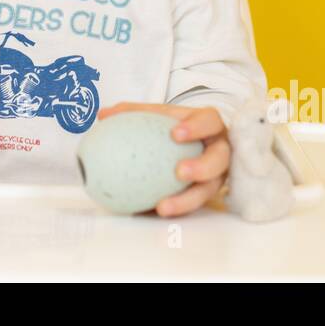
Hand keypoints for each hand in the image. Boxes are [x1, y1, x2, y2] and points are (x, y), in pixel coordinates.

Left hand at [96, 102, 229, 216]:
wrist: (190, 143)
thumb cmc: (174, 127)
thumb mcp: (157, 116)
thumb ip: (133, 112)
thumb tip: (104, 115)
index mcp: (208, 125)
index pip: (209, 121)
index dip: (196, 127)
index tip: (175, 134)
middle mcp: (218, 150)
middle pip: (220, 159)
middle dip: (203, 167)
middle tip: (179, 172)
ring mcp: (216, 174)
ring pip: (209, 190)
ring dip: (187, 199)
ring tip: (163, 206)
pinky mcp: (207, 194)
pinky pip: (194, 205)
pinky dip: (175, 208)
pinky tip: (152, 212)